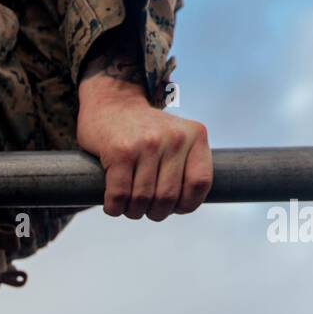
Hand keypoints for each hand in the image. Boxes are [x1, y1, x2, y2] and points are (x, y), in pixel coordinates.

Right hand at [76, 73, 211, 219]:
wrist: (112, 101)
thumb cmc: (144, 131)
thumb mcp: (177, 138)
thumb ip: (186, 165)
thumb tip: (183, 206)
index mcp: (195, 135)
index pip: (199, 183)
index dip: (187, 204)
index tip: (174, 206)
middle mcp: (174, 138)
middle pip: (168, 197)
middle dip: (155, 212)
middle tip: (146, 209)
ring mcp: (147, 144)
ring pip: (142, 199)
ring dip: (133, 212)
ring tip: (129, 207)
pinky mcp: (120, 151)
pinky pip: (119, 195)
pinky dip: (114, 207)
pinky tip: (113, 205)